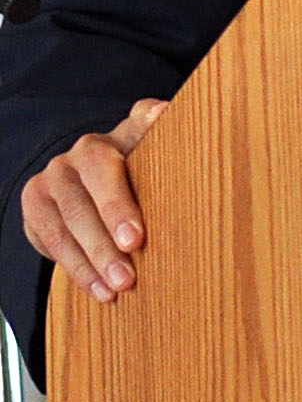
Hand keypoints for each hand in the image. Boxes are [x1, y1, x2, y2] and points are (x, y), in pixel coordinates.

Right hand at [20, 98, 169, 302]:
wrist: (86, 183)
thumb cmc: (133, 170)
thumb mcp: (150, 151)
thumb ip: (157, 133)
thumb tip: (166, 111)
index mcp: (112, 140)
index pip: (122, 143)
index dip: (127, 182)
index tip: (137, 230)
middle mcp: (77, 155)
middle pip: (90, 190)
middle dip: (110, 229)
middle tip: (133, 259)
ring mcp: (52, 180)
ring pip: (68, 222)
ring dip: (94, 259)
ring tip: (119, 287)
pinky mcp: (35, 207)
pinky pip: (52, 241)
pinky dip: (78, 270)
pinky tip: (98, 290)